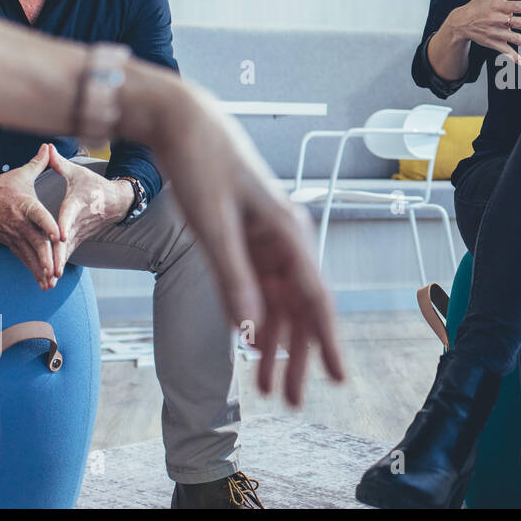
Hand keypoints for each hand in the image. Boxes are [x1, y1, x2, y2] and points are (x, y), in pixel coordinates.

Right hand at [0, 143, 62, 289]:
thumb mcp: (20, 174)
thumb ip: (39, 163)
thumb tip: (48, 146)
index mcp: (26, 205)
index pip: (39, 216)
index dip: (48, 225)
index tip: (59, 235)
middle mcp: (20, 223)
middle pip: (35, 242)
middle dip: (46, 257)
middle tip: (57, 270)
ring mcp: (14, 235)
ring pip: (29, 254)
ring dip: (40, 268)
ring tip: (52, 282)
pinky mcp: (10, 243)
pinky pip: (23, 258)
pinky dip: (33, 270)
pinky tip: (43, 283)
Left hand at [46, 144, 131, 278]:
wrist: (117, 201)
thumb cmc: (94, 185)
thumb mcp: (78, 173)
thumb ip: (59, 163)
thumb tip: (47, 147)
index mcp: (78, 204)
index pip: (69, 215)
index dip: (63, 224)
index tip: (58, 235)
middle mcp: (79, 221)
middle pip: (67, 240)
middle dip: (59, 255)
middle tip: (51, 269)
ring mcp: (80, 233)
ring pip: (67, 251)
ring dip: (58, 265)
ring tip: (48, 280)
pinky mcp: (78, 239)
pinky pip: (67, 253)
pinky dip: (58, 265)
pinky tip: (48, 278)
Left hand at [150, 82, 345, 403]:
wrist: (183, 120)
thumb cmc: (201, 162)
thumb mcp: (212, 225)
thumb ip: (233, 278)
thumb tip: (249, 329)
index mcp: (288, 231)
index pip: (315, 297)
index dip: (327, 341)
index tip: (337, 377)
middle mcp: (286, 238)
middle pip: (300, 308)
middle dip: (299, 355)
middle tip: (295, 400)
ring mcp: (268, 239)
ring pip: (279, 302)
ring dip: (274, 343)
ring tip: (267, 387)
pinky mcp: (248, 237)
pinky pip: (258, 286)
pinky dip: (255, 316)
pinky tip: (251, 343)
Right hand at [449, 0, 520, 66]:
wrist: (461, 22)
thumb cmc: (478, 5)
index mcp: (498, 6)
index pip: (517, 6)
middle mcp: (497, 20)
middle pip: (518, 23)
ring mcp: (495, 33)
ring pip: (514, 39)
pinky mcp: (492, 43)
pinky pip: (504, 51)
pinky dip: (513, 57)